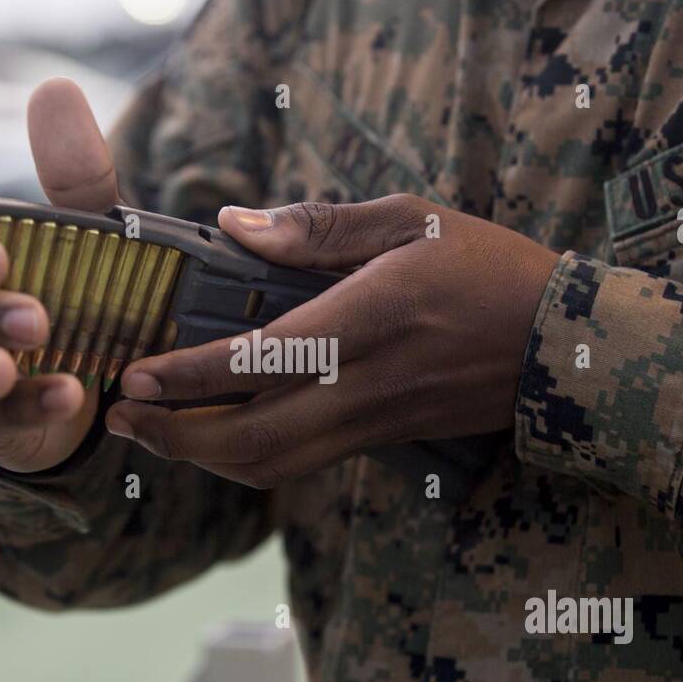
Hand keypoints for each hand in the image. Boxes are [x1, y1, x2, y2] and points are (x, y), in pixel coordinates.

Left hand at [104, 195, 560, 486]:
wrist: (561, 346)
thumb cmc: (488, 268)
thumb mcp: (411, 218)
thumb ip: (318, 227)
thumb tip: (235, 226)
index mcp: (369, 318)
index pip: (260, 359)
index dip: (187, 376)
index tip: (133, 378)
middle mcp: (365, 384)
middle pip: (252, 438)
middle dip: (176, 437)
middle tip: (120, 418)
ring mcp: (372, 422)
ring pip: (271, 463)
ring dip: (202, 457)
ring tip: (150, 434)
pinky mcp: (380, 441)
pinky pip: (297, 463)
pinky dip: (243, 457)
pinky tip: (213, 435)